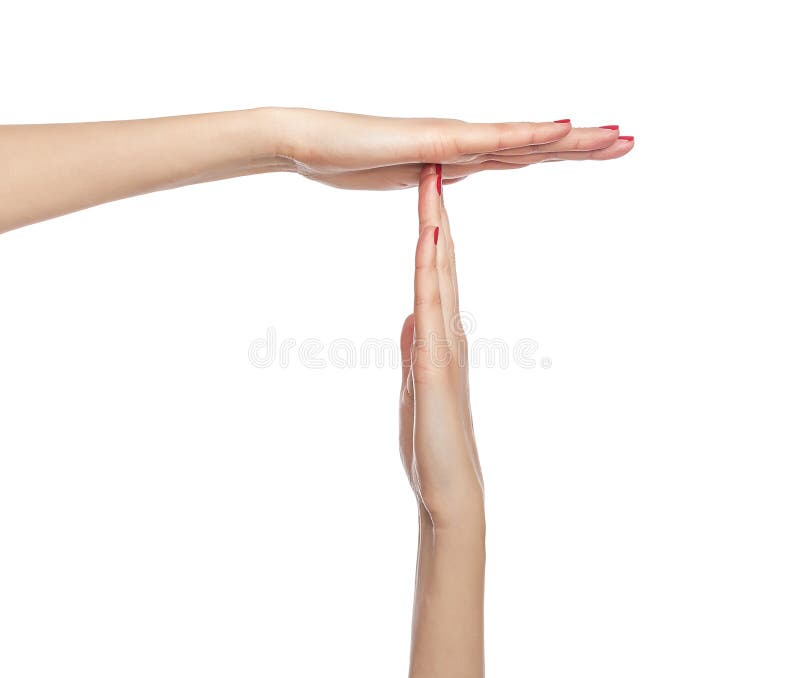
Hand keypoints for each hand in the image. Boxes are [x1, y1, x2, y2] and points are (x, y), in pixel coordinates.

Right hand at [272, 107, 633, 190]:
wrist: (310, 141)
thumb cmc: (349, 160)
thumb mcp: (406, 180)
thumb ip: (435, 179)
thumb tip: (454, 179)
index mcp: (461, 157)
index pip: (523, 156)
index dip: (563, 154)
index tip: (600, 153)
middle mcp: (466, 143)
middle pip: (535, 145)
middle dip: (584, 146)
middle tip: (629, 141)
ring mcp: (453, 138)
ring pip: (524, 140)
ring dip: (572, 138)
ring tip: (616, 134)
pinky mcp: (437, 141)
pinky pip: (490, 139)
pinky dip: (529, 134)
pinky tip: (563, 128)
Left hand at [399, 163, 483, 526]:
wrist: (450, 490)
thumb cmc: (434, 442)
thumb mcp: (416, 384)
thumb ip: (416, 347)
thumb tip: (411, 315)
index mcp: (441, 336)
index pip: (435, 271)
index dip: (431, 228)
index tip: (424, 189)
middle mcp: (449, 332)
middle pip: (441, 262)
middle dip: (436, 212)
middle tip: (435, 162)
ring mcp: (445, 346)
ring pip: (440, 275)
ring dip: (435, 227)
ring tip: (433, 182)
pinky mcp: (436, 367)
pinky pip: (432, 309)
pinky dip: (429, 271)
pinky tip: (429, 239)